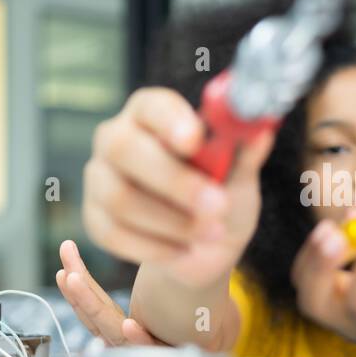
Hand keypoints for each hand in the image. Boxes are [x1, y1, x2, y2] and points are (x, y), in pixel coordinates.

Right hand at [56, 239, 161, 345]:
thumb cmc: (181, 330)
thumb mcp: (160, 305)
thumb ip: (145, 286)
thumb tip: (132, 241)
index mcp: (119, 324)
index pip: (94, 300)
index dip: (79, 279)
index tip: (66, 253)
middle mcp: (123, 339)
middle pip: (96, 313)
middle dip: (78, 290)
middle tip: (64, 267)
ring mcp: (138, 349)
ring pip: (112, 329)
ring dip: (91, 305)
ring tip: (75, 280)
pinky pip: (148, 348)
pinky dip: (137, 337)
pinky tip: (129, 325)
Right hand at [83, 87, 273, 287]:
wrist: (205, 247)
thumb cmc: (222, 195)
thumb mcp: (239, 177)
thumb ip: (244, 155)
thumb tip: (260, 132)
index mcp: (152, 114)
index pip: (152, 106)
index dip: (170, 121)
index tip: (196, 140)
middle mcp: (117, 138)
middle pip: (125, 149)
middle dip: (175, 181)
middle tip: (218, 205)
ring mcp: (100, 178)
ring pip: (121, 198)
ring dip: (173, 222)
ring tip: (212, 233)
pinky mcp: (94, 218)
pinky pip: (114, 234)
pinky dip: (154, 247)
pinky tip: (184, 251)